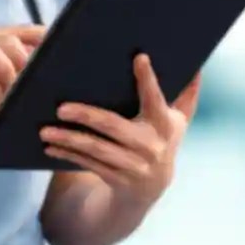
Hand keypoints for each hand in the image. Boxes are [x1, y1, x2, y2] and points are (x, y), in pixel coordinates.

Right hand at [0, 25, 45, 152]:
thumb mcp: (9, 89)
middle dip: (22, 59)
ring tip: (8, 86)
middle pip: (7, 37)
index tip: (61, 47)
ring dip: (2, 64)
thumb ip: (25, 73)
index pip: (22, 31)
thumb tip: (56, 66)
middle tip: (30, 81)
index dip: (41, 36)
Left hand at [40, 54, 201, 209]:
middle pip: (114, 127)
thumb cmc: (162, 140)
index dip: (148, 79)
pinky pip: (89, 165)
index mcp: (165, 124)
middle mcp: (151, 145)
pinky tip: (50, 147)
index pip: (156, 98)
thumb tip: (198, 65)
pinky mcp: (117, 179)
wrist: (153, 187)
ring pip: (96, 150)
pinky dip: (68, 156)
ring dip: (69, 140)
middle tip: (61, 107)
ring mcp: (134, 166)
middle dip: (86, 116)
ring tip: (46, 131)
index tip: (138, 57)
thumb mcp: (178, 120)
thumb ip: (187, 94)